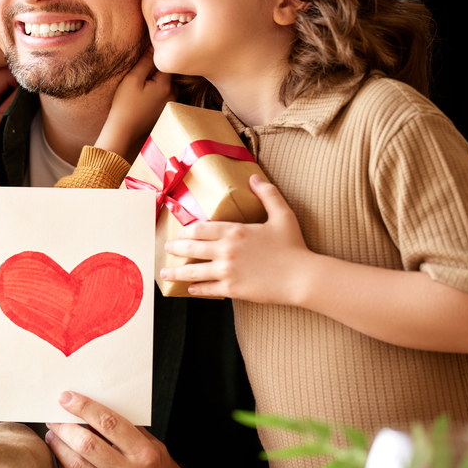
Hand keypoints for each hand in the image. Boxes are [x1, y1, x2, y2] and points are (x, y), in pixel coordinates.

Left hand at [45, 391, 193, 467]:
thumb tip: (91, 408)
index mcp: (143, 452)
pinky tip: (60, 454)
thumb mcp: (149, 443)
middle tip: (54, 417)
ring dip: (59, 447)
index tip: (67, 398)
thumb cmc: (157, 467)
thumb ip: (124, 427)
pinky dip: (63, 466)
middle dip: (65, 427)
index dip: (84, 408)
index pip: (109, 423)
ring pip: (76, 466)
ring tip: (53, 434)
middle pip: (87, 445)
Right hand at [96, 48, 174, 158]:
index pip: (165, 63)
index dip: (154, 58)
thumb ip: (145, 61)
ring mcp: (170, 104)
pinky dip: (157, 92)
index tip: (144, 59)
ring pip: (167, 84)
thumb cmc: (125, 104)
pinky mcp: (165, 111)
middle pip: (168, 73)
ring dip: (158, 81)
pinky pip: (164, 95)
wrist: (123, 130)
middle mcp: (173, 94)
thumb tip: (154, 46)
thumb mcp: (132, 79)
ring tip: (143, 85)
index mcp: (166, 84)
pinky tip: (144, 96)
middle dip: (157, 71)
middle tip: (141, 73)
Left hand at [161, 175, 314, 302]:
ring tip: (164, 274)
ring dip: (176, 273)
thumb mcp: (282, 214)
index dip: (186, 231)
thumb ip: (267, 194)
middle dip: (175, 249)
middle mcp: (226, 250)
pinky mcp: (232, 289)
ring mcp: (227, 271)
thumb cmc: (293, 246)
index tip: (180, 233)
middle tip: (166, 249)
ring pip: (193, 271)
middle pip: (191, 248)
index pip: (199, 228)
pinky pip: (207, 289)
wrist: (303, 277)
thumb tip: (254, 177)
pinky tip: (190, 288)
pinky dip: (196, 289)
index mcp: (234, 231)